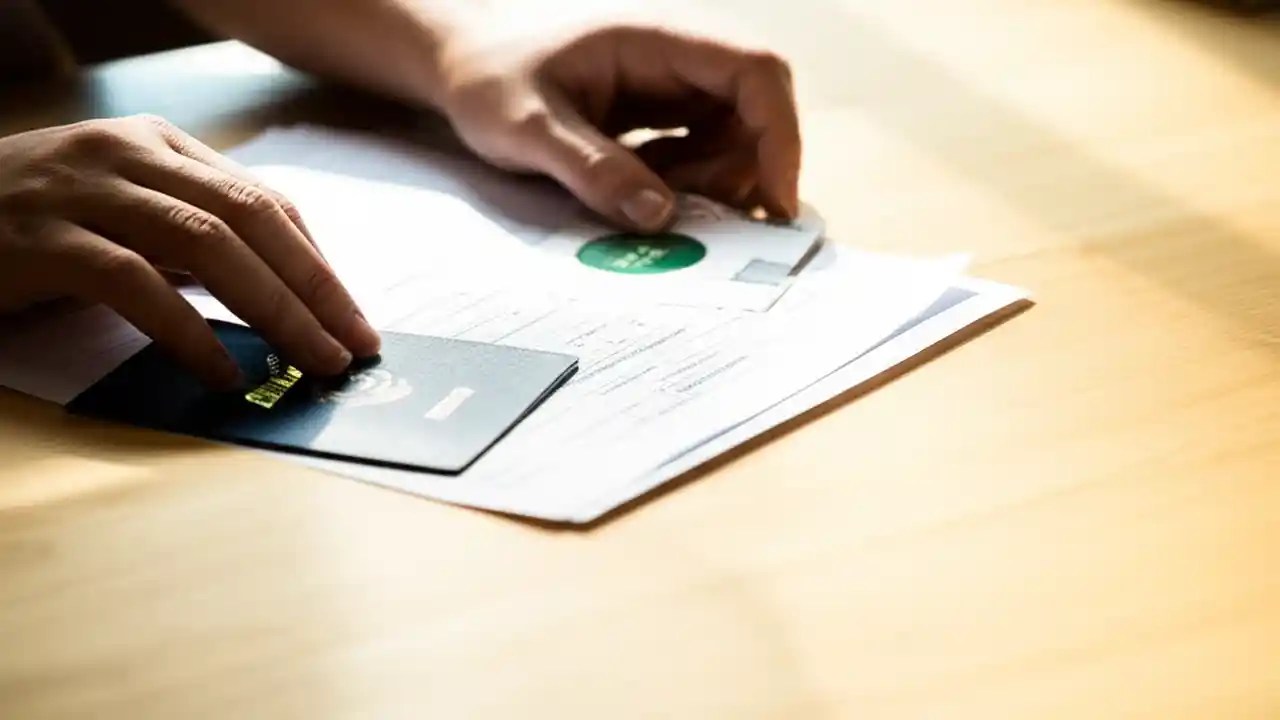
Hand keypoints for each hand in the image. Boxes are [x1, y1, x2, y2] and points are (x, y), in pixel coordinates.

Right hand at [0, 115, 379, 387]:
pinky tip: (224, 371)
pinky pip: (135, 284)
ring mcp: (83, 192)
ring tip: (311, 363)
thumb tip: (282, 296)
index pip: (266, 201)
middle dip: (316, 288)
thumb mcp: (124, 214)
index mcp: (160, 145)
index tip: (353, 317)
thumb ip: (192, 240)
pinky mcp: (41, 240)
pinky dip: (188, 331)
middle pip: (251, 219)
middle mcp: (128, 155)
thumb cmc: (34, 223)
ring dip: (274, 310)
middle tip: (354, 347)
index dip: (319, 263)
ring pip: (207, 245)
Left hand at [436, 22, 800, 231]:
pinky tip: (643, 198)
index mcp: (655, 41)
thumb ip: (590, 169)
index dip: (779, 136)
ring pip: (734, 137)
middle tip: (700, 216)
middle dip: (745, 170)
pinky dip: (689, 185)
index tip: (773, 201)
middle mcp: (675, 60)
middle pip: (757, 110)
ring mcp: (669, 88)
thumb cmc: (486, 78)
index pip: (754, 72)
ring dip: (715, 182)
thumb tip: (659, 217)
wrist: (458, 62)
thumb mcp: (526, 128)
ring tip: (655, 206)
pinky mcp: (657, 116)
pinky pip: (701, 152)